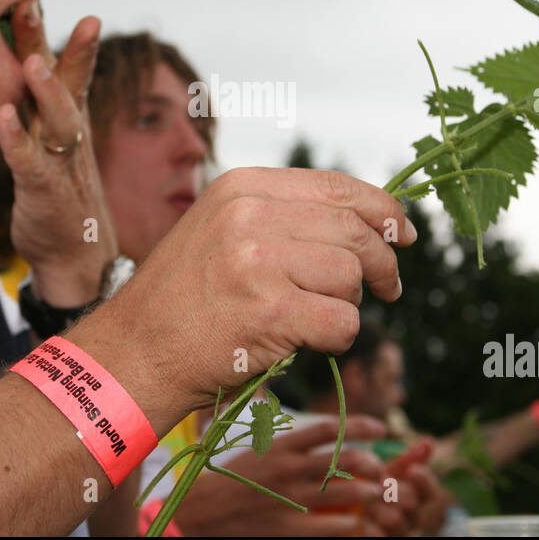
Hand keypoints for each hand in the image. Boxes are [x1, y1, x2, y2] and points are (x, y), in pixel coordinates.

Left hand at [0, 2, 117, 304]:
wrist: (75, 255)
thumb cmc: (55, 192)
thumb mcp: (46, 144)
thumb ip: (34, 108)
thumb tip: (12, 69)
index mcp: (68, 119)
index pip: (69, 70)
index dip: (59, 32)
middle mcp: (69, 134)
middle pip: (69, 83)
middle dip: (63, 44)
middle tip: (40, 3)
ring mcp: (61, 162)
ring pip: (59, 119)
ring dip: (46, 89)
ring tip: (31, 60)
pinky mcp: (45, 191)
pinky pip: (30, 162)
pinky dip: (16, 139)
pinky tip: (2, 117)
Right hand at [67, 167, 415, 430]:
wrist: (134, 352)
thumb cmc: (184, 298)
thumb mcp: (222, 229)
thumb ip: (285, 216)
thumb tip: (371, 218)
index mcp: (243, 187)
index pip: (338, 187)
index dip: (384, 210)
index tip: (404, 233)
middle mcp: (249, 215)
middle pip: (355, 231)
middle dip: (382, 264)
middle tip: (387, 289)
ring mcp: (258, 263)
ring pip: (351, 277)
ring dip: (348, 305)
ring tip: (314, 318)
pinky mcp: (269, 313)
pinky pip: (343, 321)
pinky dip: (337, 338)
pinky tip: (306, 341)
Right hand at [173, 416, 394, 535]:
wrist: (201, 513)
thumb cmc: (228, 476)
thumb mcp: (252, 444)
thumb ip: (275, 427)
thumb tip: (288, 404)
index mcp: (281, 445)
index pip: (329, 428)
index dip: (360, 425)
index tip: (380, 427)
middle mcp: (289, 469)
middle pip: (346, 460)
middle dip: (373, 462)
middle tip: (380, 467)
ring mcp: (291, 499)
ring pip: (347, 492)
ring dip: (369, 492)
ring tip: (376, 494)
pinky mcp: (290, 528)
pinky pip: (333, 525)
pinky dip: (350, 523)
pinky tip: (356, 522)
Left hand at [364, 439, 450, 535]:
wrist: (344, 511)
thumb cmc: (368, 486)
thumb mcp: (385, 472)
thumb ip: (406, 460)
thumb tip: (429, 441)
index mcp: (414, 497)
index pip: (430, 490)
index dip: (424, 480)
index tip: (412, 470)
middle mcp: (409, 518)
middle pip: (413, 504)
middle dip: (395, 492)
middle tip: (378, 484)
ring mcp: (396, 532)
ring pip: (396, 521)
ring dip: (378, 508)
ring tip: (362, 501)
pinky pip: (379, 537)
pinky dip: (369, 527)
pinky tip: (359, 520)